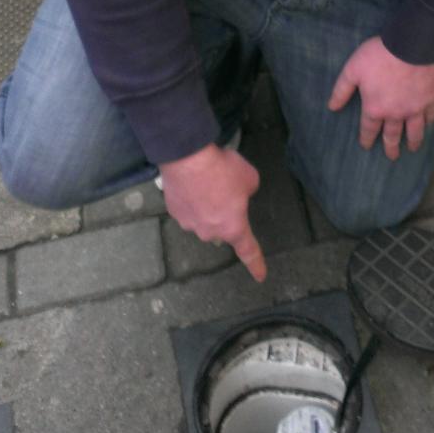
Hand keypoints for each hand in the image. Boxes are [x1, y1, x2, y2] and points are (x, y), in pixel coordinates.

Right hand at [159, 143, 266, 281]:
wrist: (187, 156)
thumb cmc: (223, 169)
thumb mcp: (250, 179)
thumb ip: (248, 192)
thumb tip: (239, 193)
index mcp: (233, 228)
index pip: (249, 251)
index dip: (256, 264)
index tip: (260, 277)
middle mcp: (210, 232)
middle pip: (221, 228)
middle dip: (225, 214)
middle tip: (225, 189)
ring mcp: (189, 224)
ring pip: (202, 219)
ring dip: (206, 206)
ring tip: (206, 182)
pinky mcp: (173, 211)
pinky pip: (187, 208)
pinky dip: (191, 198)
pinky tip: (192, 182)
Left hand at [328, 36, 433, 160]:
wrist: (411, 45)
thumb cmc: (379, 56)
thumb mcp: (352, 70)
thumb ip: (342, 90)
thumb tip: (332, 107)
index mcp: (375, 108)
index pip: (369, 129)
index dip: (366, 139)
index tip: (366, 146)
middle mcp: (395, 114)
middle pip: (392, 136)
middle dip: (390, 148)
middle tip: (391, 156)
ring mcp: (414, 108)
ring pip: (413, 131)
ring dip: (412, 142)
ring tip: (412, 149)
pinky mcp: (429, 99)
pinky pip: (429, 115)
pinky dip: (428, 122)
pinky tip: (427, 126)